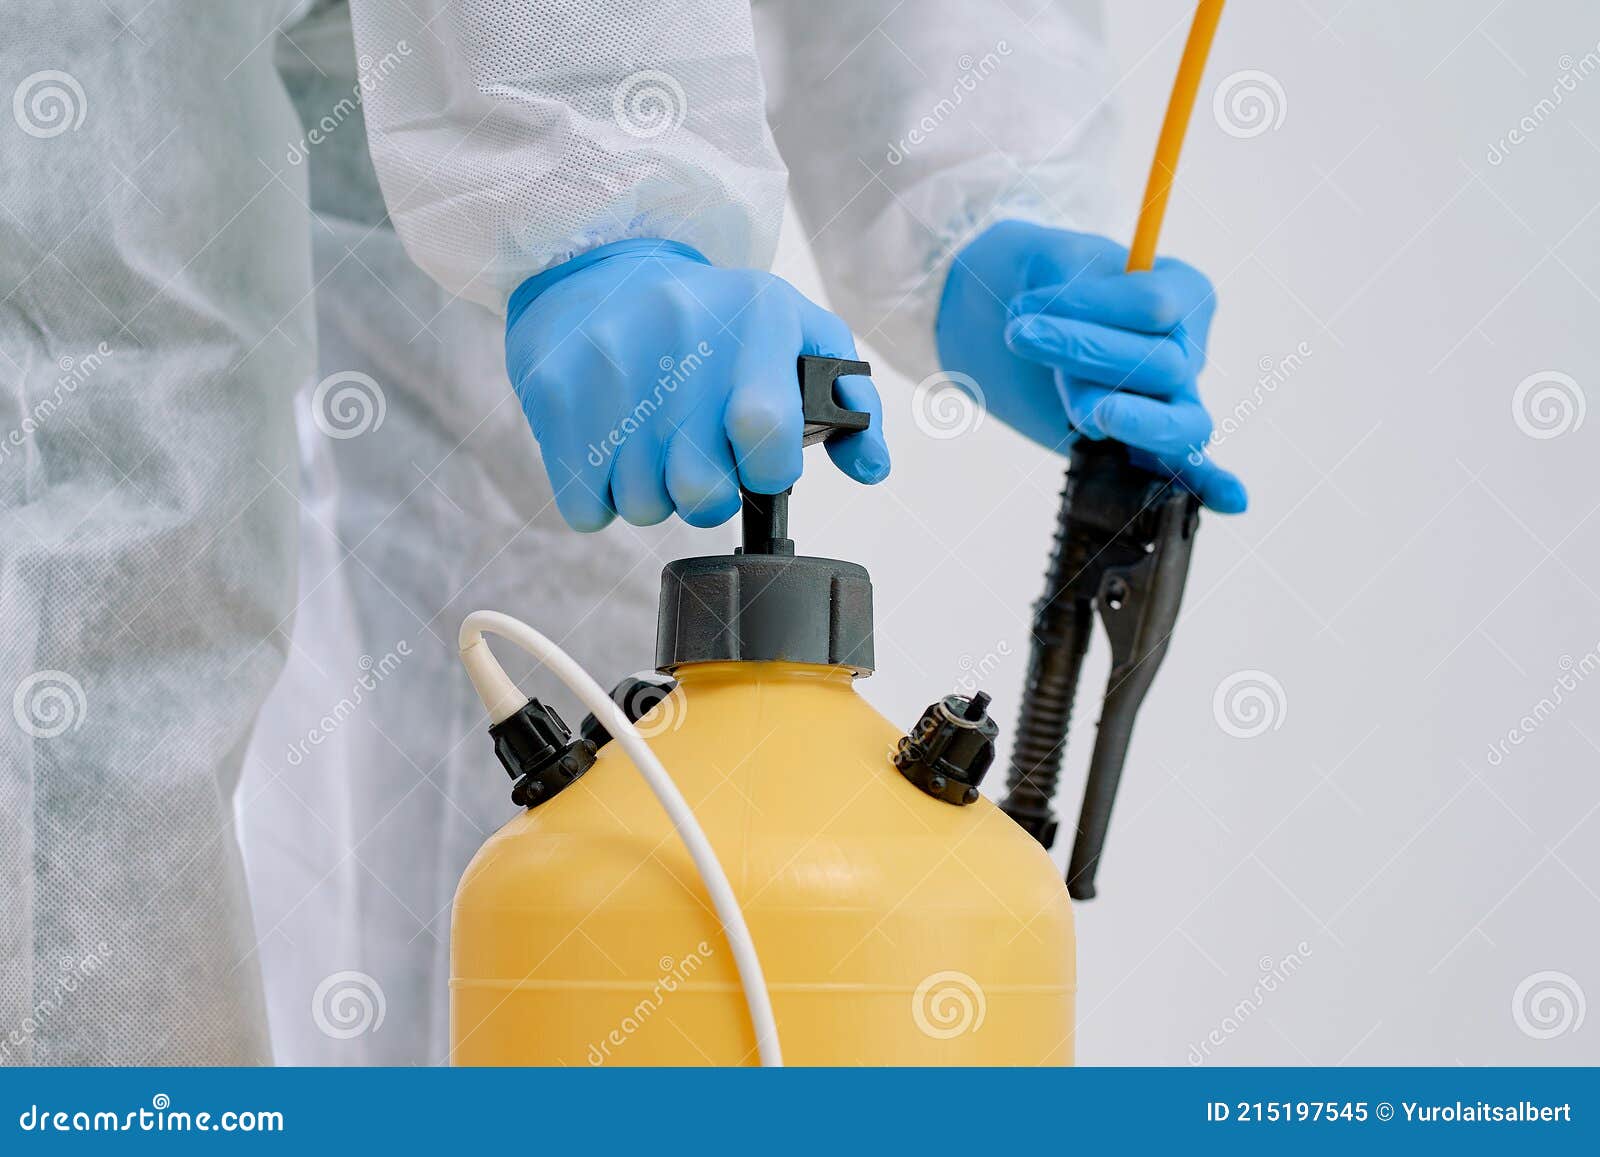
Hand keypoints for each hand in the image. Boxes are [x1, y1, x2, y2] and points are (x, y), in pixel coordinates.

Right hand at [505, 239, 889, 530]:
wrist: (595, 264)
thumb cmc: (712, 317)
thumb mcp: (794, 332)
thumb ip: (850, 402)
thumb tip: (870, 468)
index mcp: (754, 317)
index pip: (766, 432)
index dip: (768, 470)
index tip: (760, 460)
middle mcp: (679, 335)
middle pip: (700, 493)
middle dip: (707, 495)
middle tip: (700, 458)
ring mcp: (608, 364)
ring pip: (641, 506)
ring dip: (652, 493)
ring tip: (652, 443)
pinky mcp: (551, 391)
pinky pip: (584, 505)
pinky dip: (599, 495)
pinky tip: (609, 446)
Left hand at [935, 220, 1245, 512]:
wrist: (1040, 321)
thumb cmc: (1056, 285)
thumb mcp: (1054, 270)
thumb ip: (1071, 313)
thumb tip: (1092, 404)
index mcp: (1182, 291)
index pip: (1152, 305)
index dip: (1089, 304)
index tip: (1022, 306)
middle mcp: (1187, 350)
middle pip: (1162, 365)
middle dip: (1087, 350)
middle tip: (1018, 333)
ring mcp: (1176, 402)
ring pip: (1176, 423)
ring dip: (1130, 420)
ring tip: (1088, 414)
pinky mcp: (1152, 445)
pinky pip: (1192, 469)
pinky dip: (1210, 484)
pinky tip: (1231, 501)